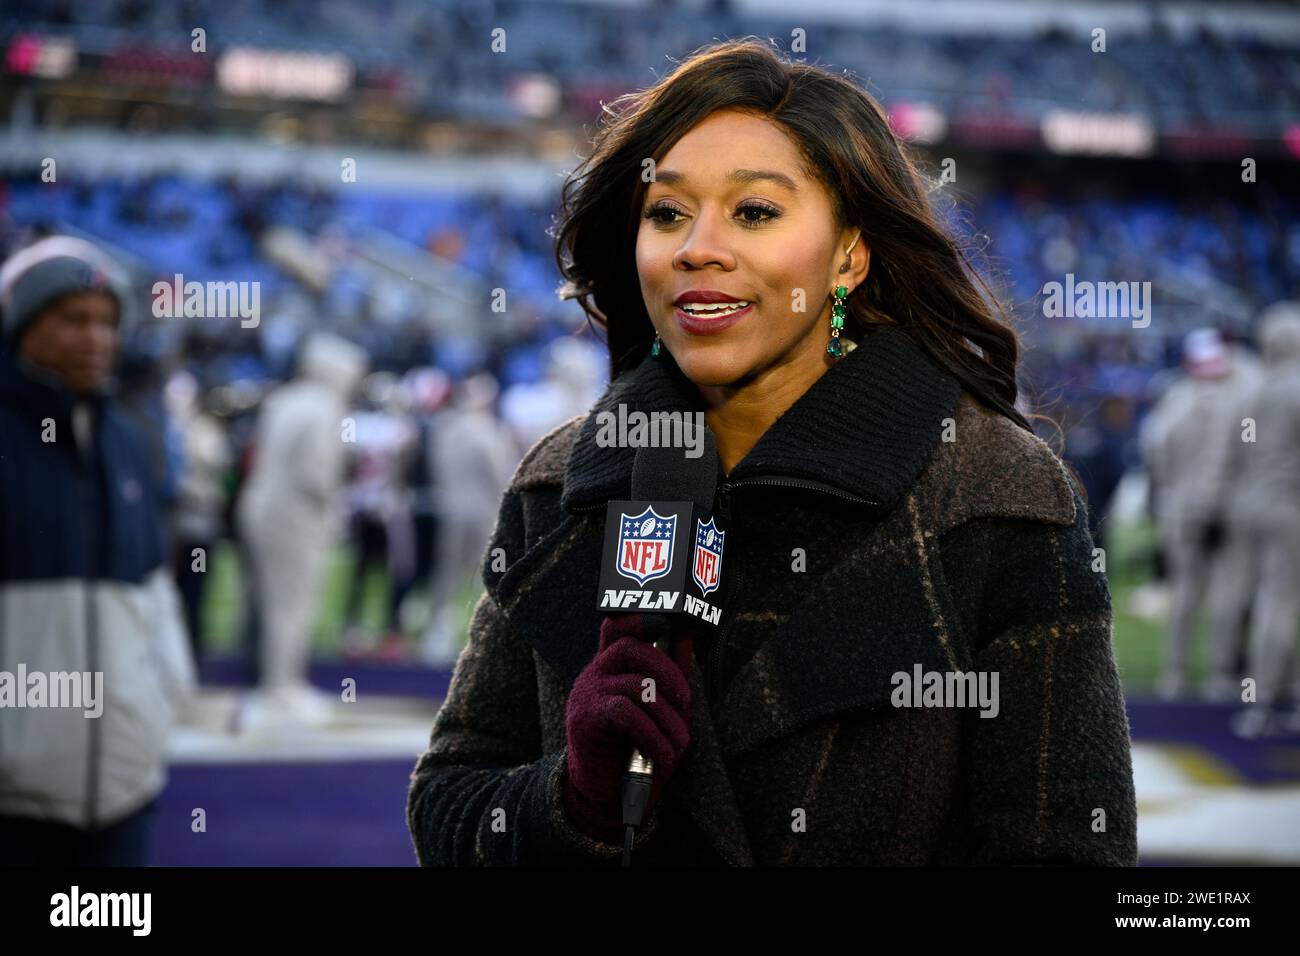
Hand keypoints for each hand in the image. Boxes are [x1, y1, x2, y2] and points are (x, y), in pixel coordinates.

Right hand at [562, 614, 693, 840]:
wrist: (606, 795)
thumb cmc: (635, 749)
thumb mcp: (659, 710)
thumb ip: (669, 674)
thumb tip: (687, 636)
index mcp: (611, 668)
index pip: (616, 628)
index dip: (638, 619)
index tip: (664, 624)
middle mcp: (595, 674)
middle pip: (631, 648)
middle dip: (668, 673)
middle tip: (685, 702)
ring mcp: (587, 694)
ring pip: (636, 686)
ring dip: (668, 718)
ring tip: (678, 744)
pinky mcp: (585, 720)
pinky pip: (625, 713)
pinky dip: (652, 735)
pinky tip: (662, 754)